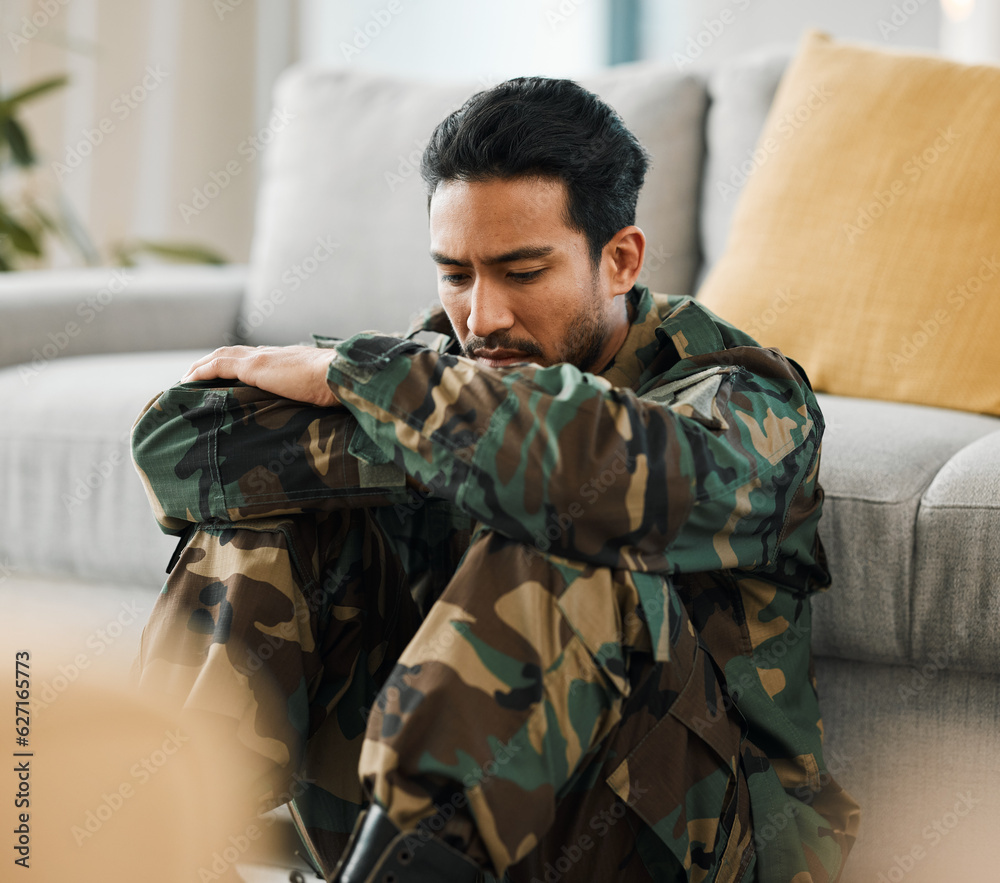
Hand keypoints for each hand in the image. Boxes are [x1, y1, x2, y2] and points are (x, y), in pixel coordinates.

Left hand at [181, 345, 340, 406]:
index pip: (257, 359)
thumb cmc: (340, 390)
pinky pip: (218, 365)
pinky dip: (201, 371)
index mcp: (290, 360)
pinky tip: (187, 381)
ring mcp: (263, 358)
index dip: (239, 366)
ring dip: (201, 366)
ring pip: (222, 356)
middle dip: (214, 364)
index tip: (228, 380)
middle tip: (196, 379)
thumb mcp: (325, 395)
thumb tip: (323, 420)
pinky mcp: (254, 366)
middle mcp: (273, 354)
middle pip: (235, 354)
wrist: (341, 376)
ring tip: (186, 381)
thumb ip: (316, 400)